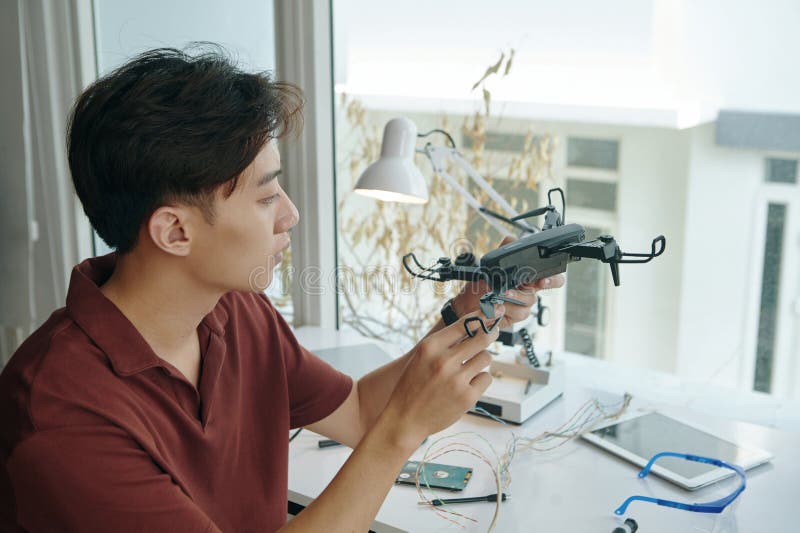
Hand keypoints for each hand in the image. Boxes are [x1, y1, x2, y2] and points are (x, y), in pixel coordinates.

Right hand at [381, 305, 503, 447]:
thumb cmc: (413, 386)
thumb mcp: (421, 358)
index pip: (464, 324)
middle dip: (490, 333)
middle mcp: (443, 361)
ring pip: (486, 357)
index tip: (493, 312)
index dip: (482, 317)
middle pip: (481, 338)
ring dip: (481, 360)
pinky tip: (467, 385)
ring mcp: (456, 380)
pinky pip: (486, 378)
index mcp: (430, 347)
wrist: (405, 419)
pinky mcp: (467, 397)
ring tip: (469, 367)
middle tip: (493, 331)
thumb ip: (444, 344)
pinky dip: (480, 380)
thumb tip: (474, 326)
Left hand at [452, 236, 564, 329]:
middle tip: (539, 283)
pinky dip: (508, 308)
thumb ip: (502, 251)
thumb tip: (511, 239)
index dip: (551, 275)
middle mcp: (528, 288)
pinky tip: (498, 306)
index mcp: (525, 275)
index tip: (543, 278)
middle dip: (547, 283)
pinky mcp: (516, 315)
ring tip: (501, 294)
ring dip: (516, 296)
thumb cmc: (480, 285)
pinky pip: (520, 312)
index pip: (547, 272)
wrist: (467, 305)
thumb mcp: (489, 265)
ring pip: (530, 300)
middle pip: (548, 285)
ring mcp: (523, 303)